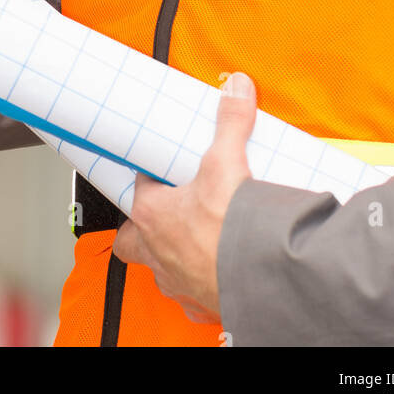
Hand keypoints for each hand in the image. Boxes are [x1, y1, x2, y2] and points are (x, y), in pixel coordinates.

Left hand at [112, 72, 255, 323]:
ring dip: (174, 255)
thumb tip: (234, 89)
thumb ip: (230, 121)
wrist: (260, 281)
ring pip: (160, 269)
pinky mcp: (202, 304)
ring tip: (199, 238)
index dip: (144, 185)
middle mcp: (157, 254)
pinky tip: (220, 270)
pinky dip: (203, 283)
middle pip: (134, 240)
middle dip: (147, 228)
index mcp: (152, 217)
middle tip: (171, 211)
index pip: (134, 196)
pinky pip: (191, 295)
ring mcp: (177, 283)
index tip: (156, 176)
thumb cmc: (229, 232)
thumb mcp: (226, 162)